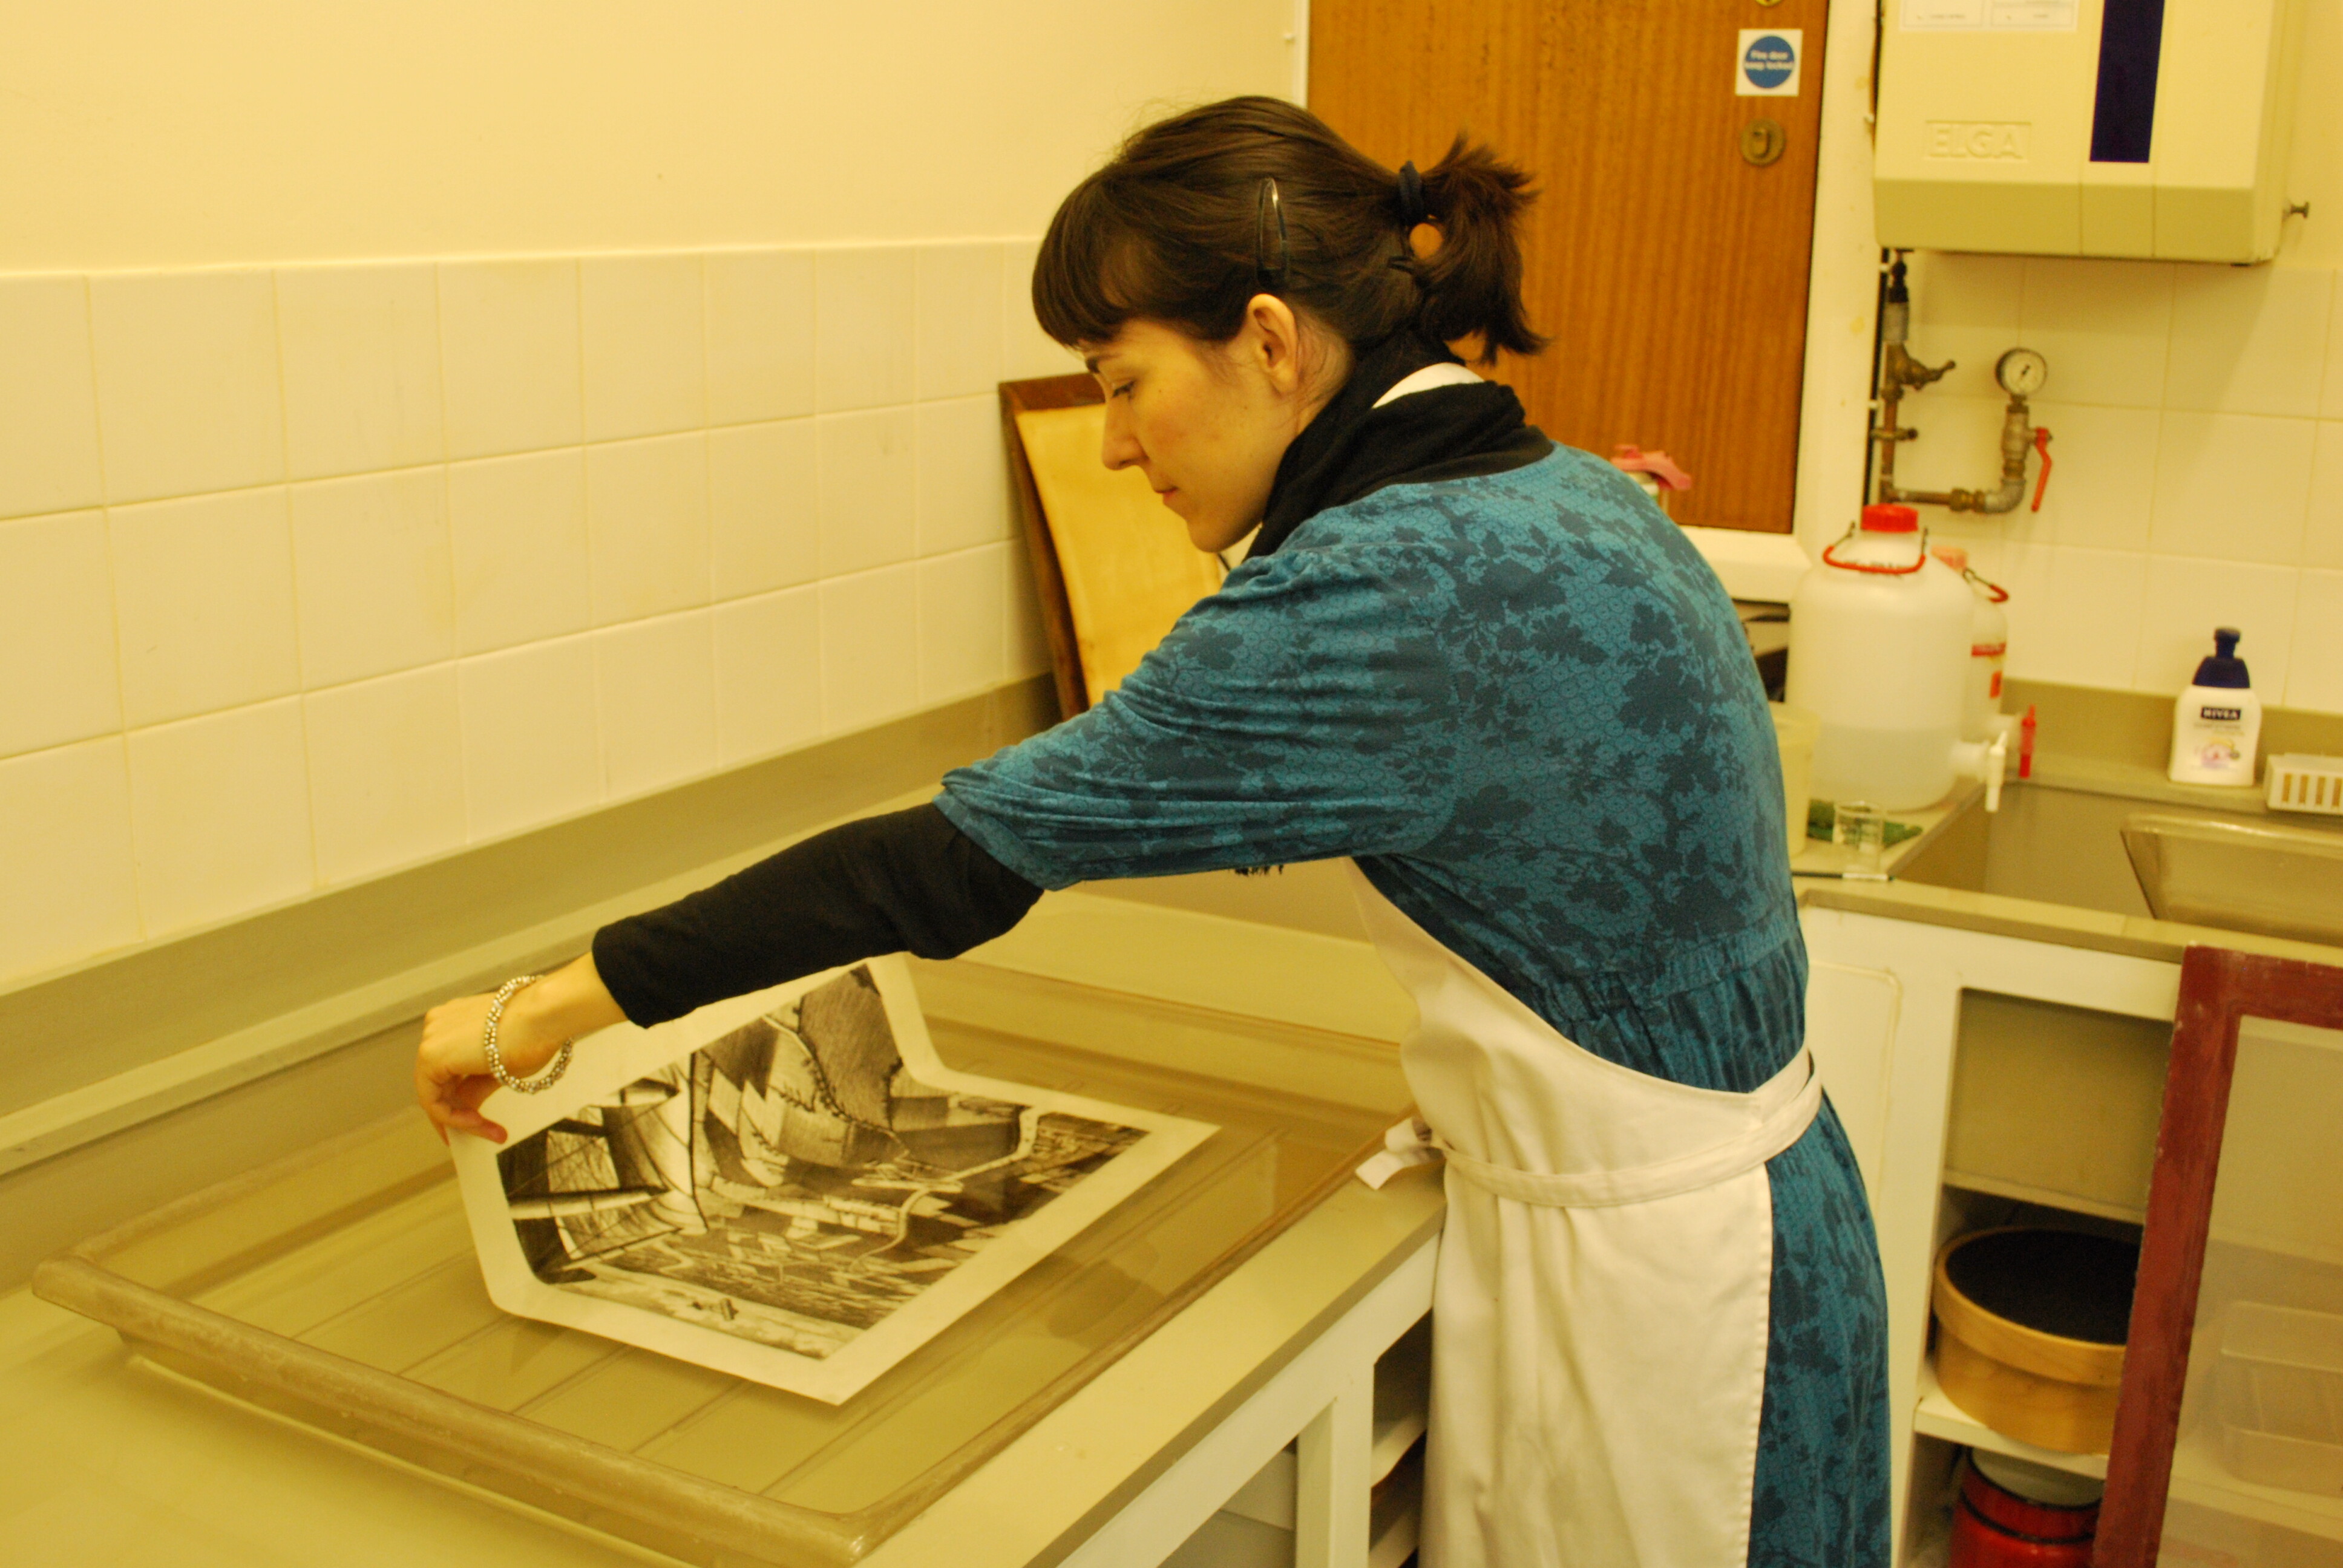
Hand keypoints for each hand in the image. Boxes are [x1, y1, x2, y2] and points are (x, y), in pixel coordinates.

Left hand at [414, 954, 624, 1143]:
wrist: (544, 1016)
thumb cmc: (533, 1032)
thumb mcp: (500, 1066)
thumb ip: (475, 1086)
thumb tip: (464, 1107)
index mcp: (453, 1022)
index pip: (446, 1071)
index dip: (459, 1101)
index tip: (476, 1121)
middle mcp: (437, 1027)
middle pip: (438, 1083)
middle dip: (460, 1114)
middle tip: (483, 1133)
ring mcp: (431, 1038)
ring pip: (434, 1093)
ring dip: (461, 1119)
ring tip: (490, 1132)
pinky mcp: (430, 1054)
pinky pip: (432, 1098)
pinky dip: (452, 1117)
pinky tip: (478, 1123)